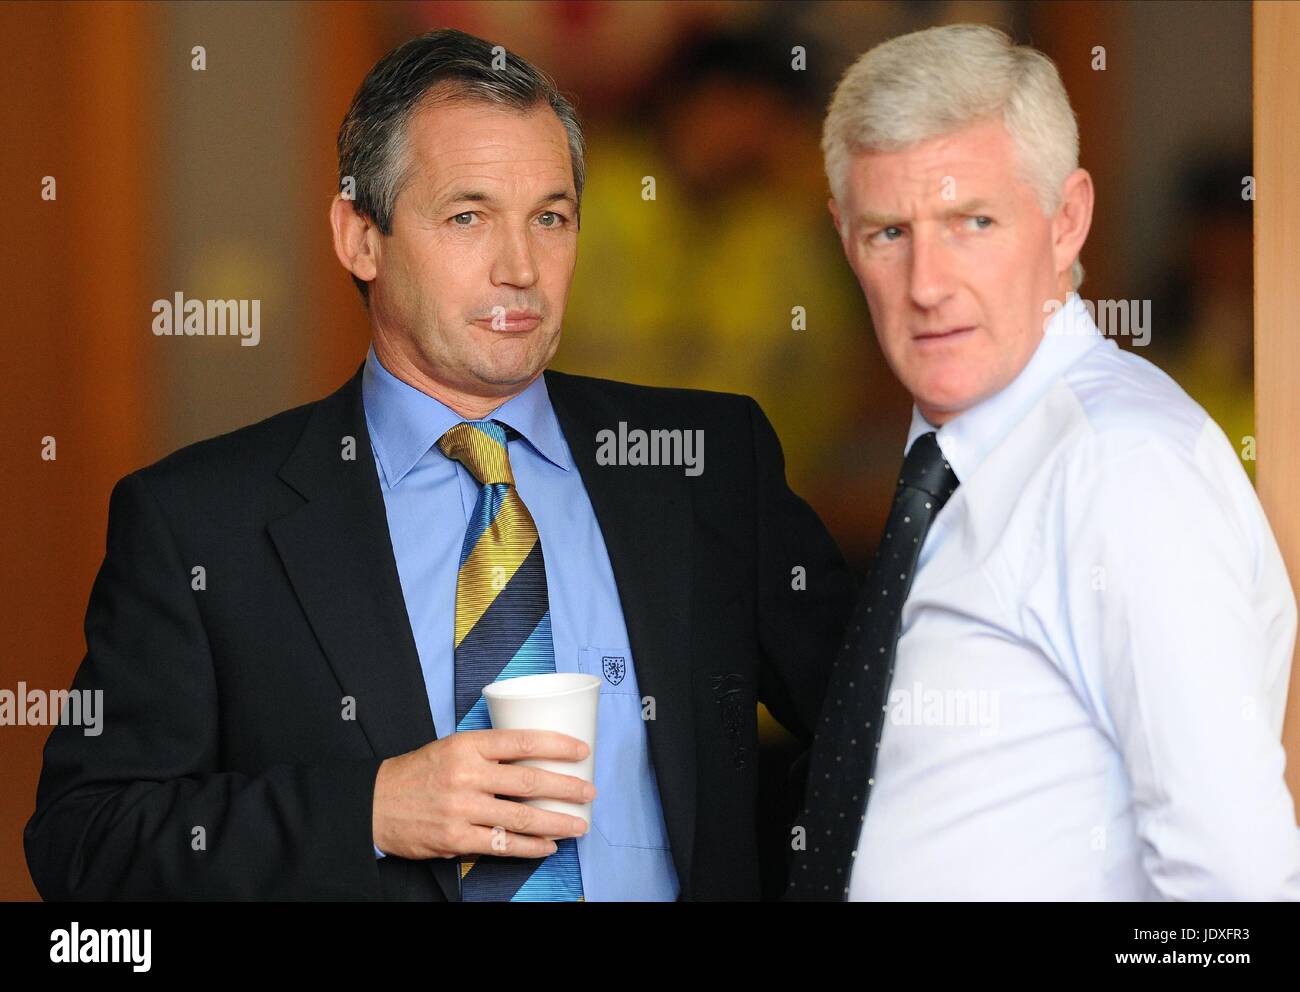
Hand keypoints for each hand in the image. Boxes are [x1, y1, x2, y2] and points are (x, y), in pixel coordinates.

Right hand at [371, 729, 594, 859]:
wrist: (375, 803)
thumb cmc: (419, 772)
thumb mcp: (451, 747)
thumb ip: (488, 751)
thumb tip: (534, 757)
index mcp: (467, 744)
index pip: (523, 741)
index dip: (558, 746)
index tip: (582, 751)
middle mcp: (467, 774)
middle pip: (530, 782)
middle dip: (567, 788)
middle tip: (589, 792)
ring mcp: (462, 809)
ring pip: (522, 818)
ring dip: (557, 822)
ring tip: (579, 824)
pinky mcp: (456, 838)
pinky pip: (503, 845)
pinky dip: (530, 848)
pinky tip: (548, 846)